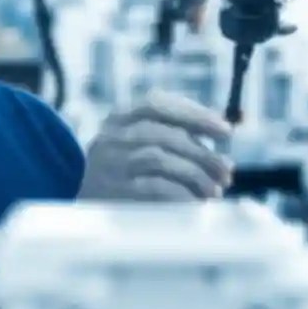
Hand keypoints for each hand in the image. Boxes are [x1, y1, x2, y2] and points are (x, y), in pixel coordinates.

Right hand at [78, 90, 234, 201]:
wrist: (81, 205)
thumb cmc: (122, 172)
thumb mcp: (136, 143)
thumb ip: (172, 135)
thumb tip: (222, 144)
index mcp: (119, 118)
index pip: (158, 103)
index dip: (195, 114)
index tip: (226, 130)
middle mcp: (111, 137)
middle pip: (165, 134)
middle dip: (203, 153)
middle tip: (226, 170)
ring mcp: (110, 164)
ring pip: (160, 158)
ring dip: (195, 174)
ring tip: (214, 190)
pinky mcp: (113, 192)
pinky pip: (153, 188)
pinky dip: (181, 194)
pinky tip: (195, 202)